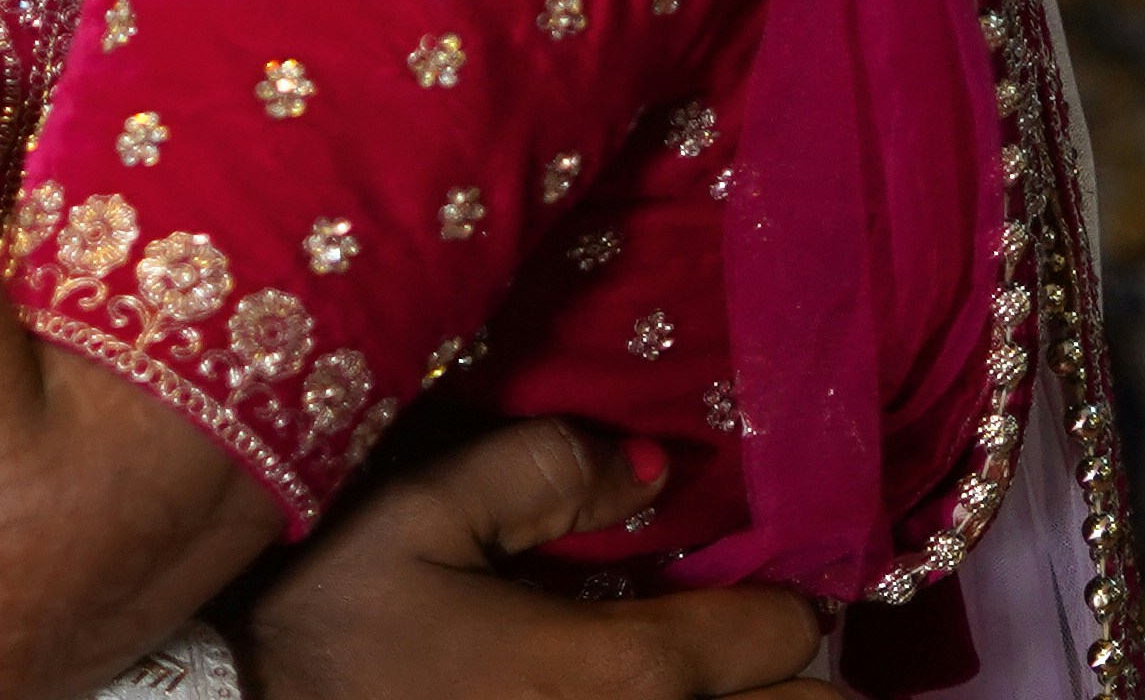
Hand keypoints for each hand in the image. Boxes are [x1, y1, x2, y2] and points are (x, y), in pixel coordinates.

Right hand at [231, 423, 821, 699]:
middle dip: (811, 681)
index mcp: (619, 671)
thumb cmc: (333, 621)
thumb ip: (542, 470)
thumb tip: (651, 467)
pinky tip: (685, 693)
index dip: (792, 597)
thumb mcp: (417, 513)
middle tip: (783, 640)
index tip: (777, 570)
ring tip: (752, 674)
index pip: (774, 640)